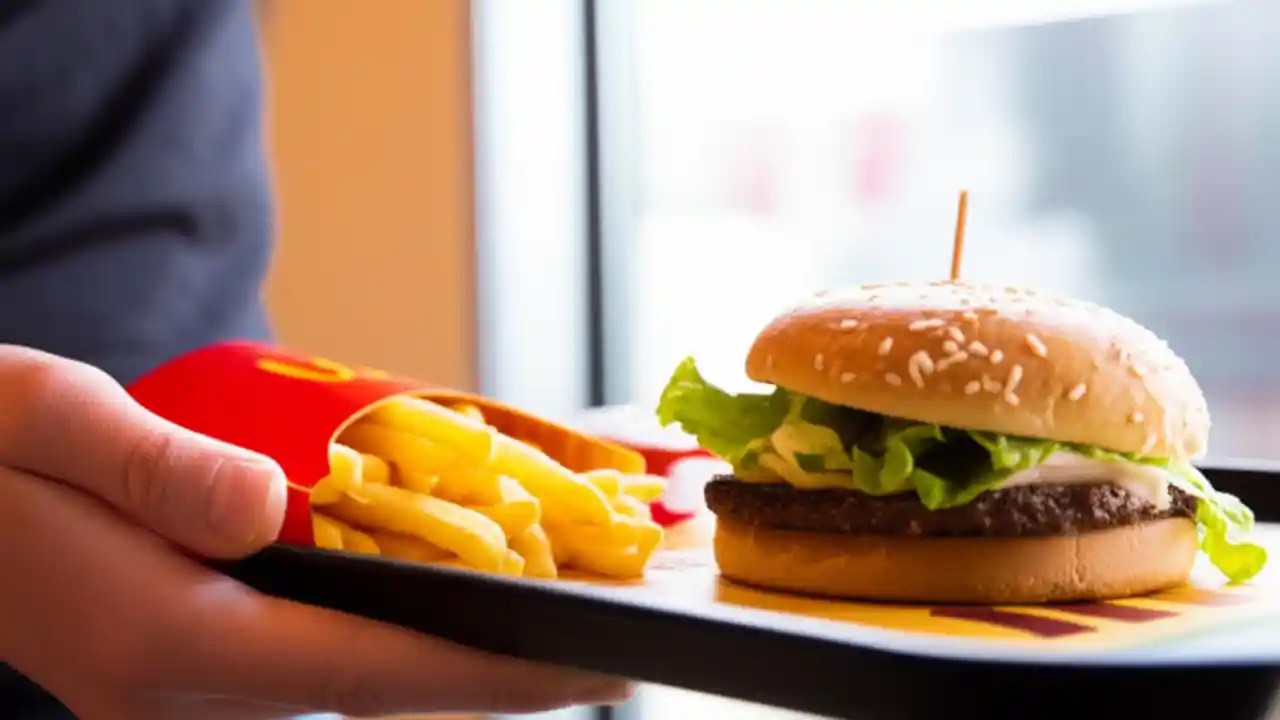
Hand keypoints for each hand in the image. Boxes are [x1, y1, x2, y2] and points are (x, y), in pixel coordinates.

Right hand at [0, 346, 630, 718]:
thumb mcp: (51, 421)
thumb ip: (157, 464)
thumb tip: (262, 501)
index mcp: (164, 634)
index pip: (362, 665)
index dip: (487, 673)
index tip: (591, 670)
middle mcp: (183, 686)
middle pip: (378, 689)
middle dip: (501, 680)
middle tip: (614, 656)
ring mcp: (183, 692)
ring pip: (355, 683)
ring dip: (456, 664)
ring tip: (555, 626)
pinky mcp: (185, 670)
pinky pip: (318, 664)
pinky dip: (397, 645)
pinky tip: (445, 609)